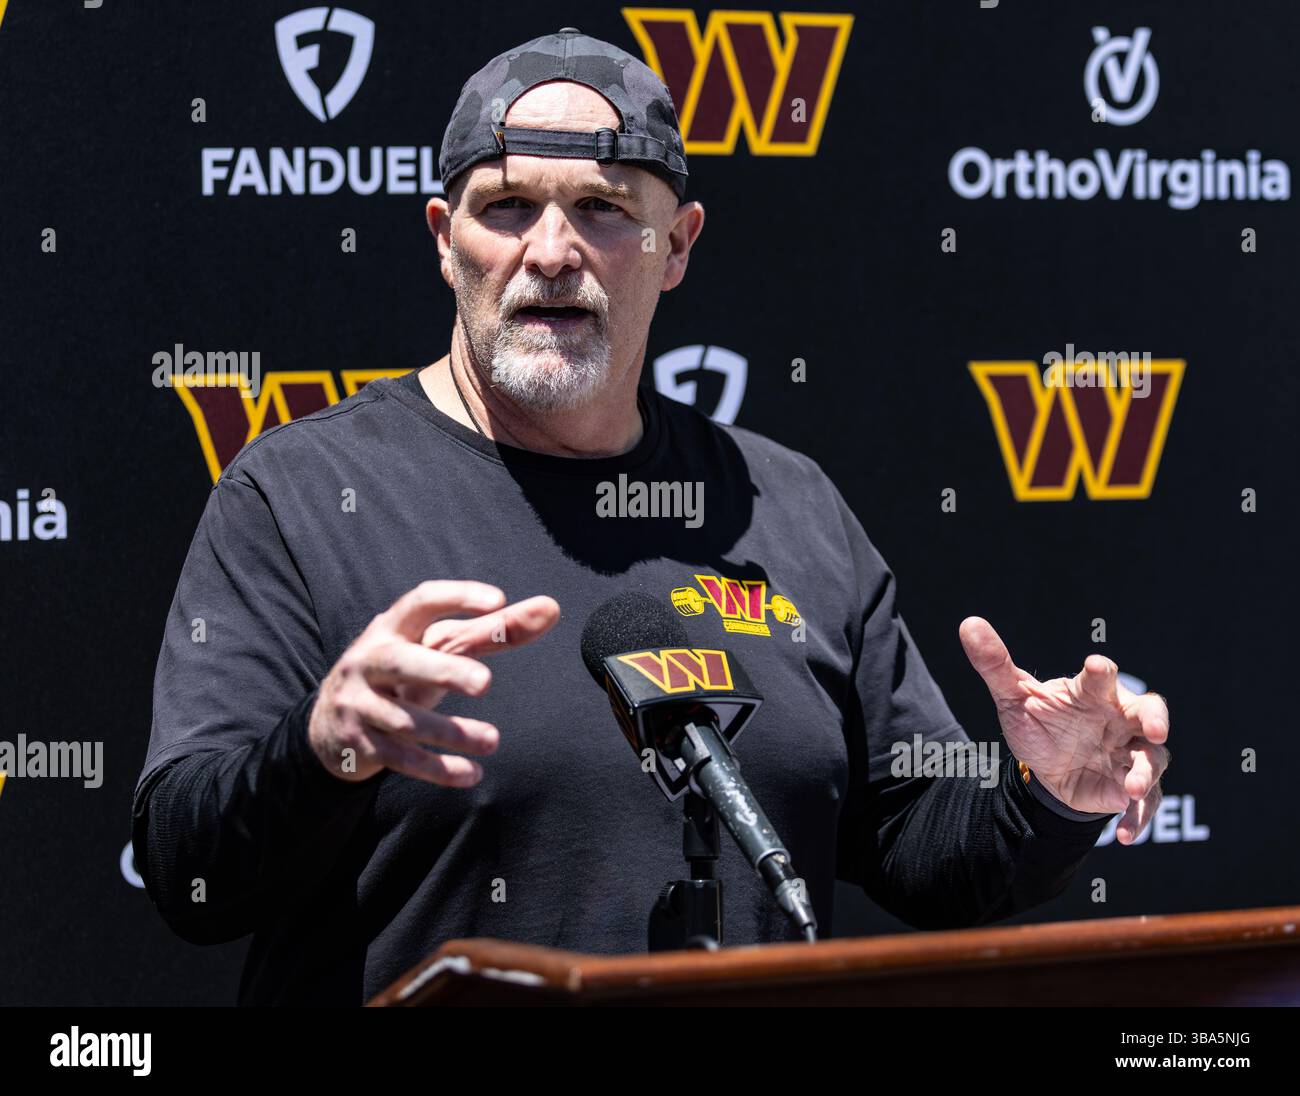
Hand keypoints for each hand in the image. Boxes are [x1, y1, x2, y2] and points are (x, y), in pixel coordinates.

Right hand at [308, 580, 559, 786]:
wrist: (329, 725)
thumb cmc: (402, 673)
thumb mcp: (439, 649)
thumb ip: (493, 630)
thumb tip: (550, 607)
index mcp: (391, 628)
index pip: (421, 601)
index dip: (456, 597)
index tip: (498, 600)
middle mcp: (369, 661)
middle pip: (402, 662)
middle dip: (444, 671)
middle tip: (486, 683)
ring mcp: (359, 704)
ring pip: (403, 720)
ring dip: (451, 732)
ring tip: (493, 741)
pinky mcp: (360, 744)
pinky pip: (400, 758)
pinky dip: (437, 768)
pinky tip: (471, 774)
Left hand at [959, 617, 1169, 843]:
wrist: (1044, 770)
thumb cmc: (1038, 724)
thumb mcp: (1012, 697)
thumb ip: (995, 664)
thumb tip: (968, 624)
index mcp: (1092, 694)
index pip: (1102, 678)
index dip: (1101, 672)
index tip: (1098, 667)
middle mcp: (1119, 720)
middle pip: (1149, 713)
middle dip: (1155, 720)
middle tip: (1154, 730)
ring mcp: (1129, 754)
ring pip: (1152, 760)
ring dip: (1146, 775)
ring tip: (1131, 789)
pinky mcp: (1129, 787)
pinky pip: (1144, 804)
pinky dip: (1138, 819)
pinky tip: (1126, 836)